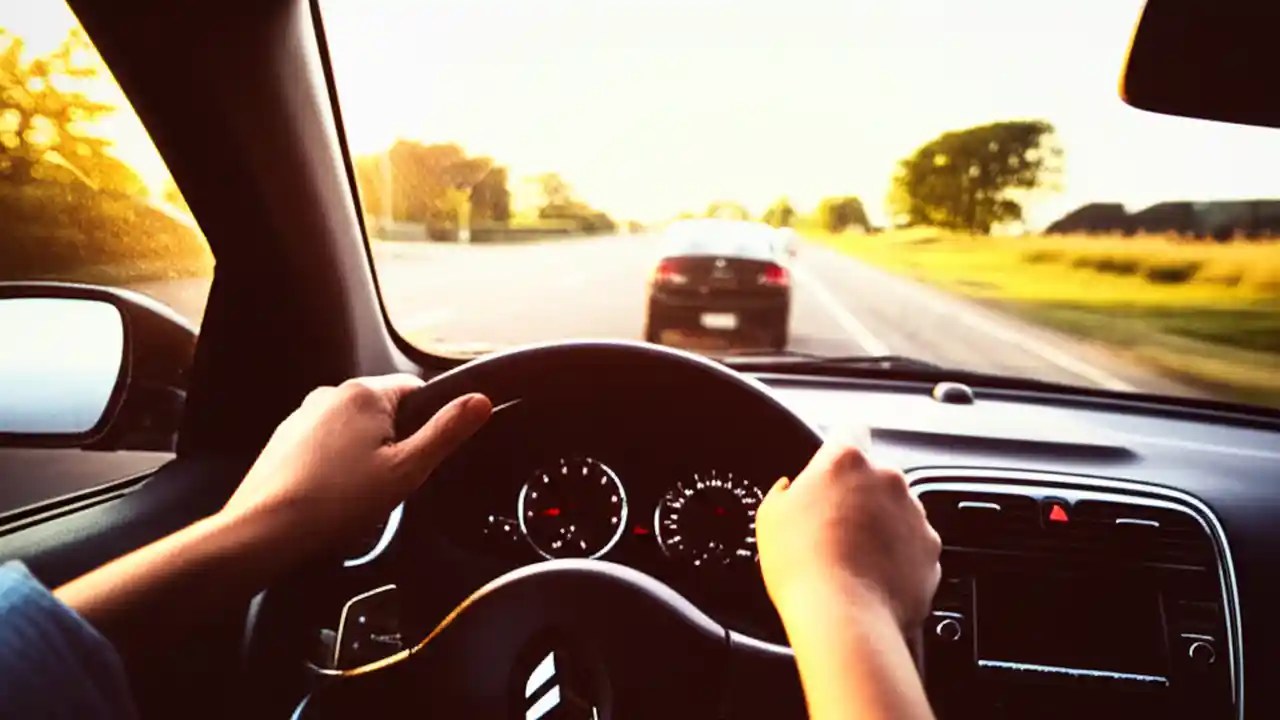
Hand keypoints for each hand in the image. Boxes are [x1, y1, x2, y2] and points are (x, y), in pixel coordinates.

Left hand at [221, 374, 491, 559]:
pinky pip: (327, 446)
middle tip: (389, 483)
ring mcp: (303, 416)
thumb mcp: (407, 470)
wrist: (265, 531)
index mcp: (364, 394)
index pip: (418, 391)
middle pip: (385, 413)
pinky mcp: (285, 440)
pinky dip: (335, 467)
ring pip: (355, 432)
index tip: (419, 458)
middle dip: (393, 445)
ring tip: (356, 495)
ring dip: (363, 457)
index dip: (427, 426)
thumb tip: (480, 401)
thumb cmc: (336, 503)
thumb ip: (446, 432)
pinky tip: (332, 497)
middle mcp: (330, 394)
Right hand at [756, 435, 940, 632]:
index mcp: (846, 460)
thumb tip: (791, 490)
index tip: (833, 464)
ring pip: (896, 511)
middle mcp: (888, 478)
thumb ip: (786, 492)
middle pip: (874, 476)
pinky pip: (913, 545)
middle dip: (859, 496)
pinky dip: (898, 557)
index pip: (850, 430)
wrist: (842, 617)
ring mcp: (914, 514)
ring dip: (881, 526)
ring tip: (851, 559)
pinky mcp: (931, 549)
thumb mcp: (771, 517)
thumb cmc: (802, 564)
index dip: (840, 445)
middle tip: (832, 527)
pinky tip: (871, 577)